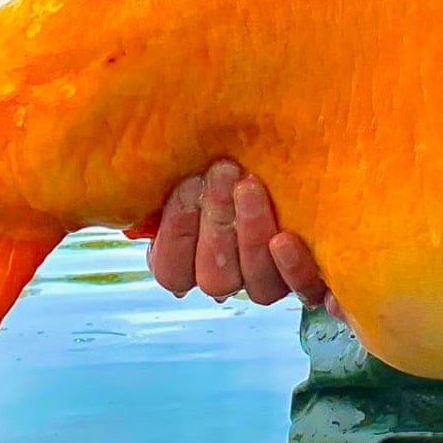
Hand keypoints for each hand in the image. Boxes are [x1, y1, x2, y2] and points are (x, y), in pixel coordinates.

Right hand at [147, 160, 346, 319]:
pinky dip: (292, 267)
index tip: (188, 182)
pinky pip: (304, 290)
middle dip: (216, 222)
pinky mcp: (310, 277)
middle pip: (216, 278)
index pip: (173, 272)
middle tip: (223, 172)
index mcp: (192, 259)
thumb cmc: (241, 153)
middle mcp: (233, 277)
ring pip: (258, 285)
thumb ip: (170, 173)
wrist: (301, 153)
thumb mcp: (199, 158)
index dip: (176, 232)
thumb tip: (131, 168)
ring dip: (250, 234)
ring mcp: (272, 281)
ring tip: (250, 186)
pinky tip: (285, 238)